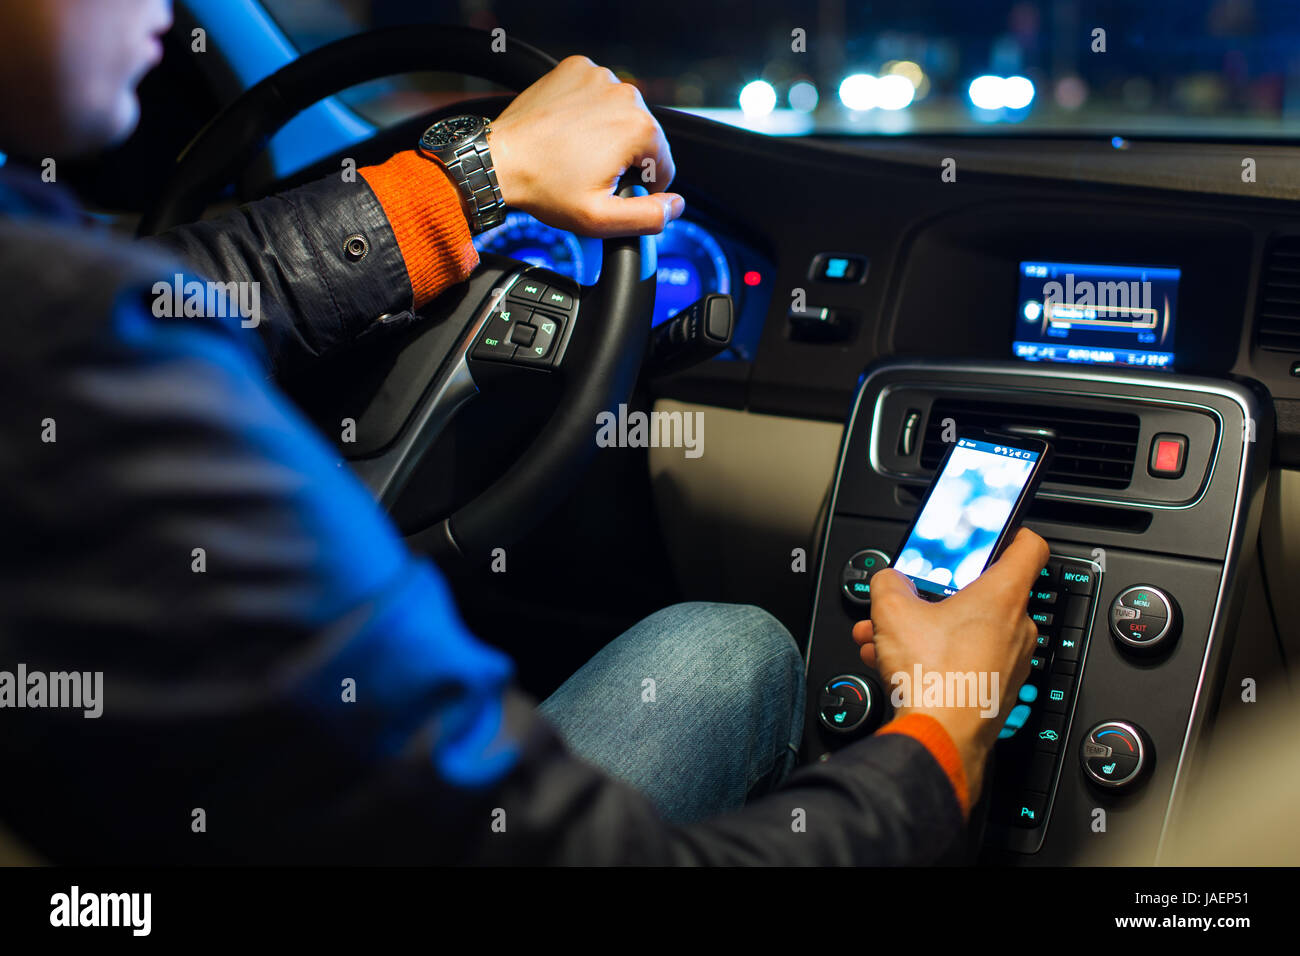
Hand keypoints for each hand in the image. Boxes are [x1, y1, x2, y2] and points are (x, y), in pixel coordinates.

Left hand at [485, 55, 684, 236]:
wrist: (500, 160)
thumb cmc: (544, 187)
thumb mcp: (601, 219)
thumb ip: (648, 216)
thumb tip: (676, 205)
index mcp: (639, 129)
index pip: (663, 164)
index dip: (642, 185)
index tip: (613, 189)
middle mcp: (625, 95)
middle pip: (643, 136)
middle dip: (624, 157)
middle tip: (588, 173)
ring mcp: (599, 77)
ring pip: (620, 113)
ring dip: (606, 132)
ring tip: (575, 152)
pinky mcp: (576, 69)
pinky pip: (596, 94)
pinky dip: (587, 111)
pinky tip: (568, 130)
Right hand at [851, 528, 1048, 797]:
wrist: (939, 738)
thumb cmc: (935, 679)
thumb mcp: (892, 612)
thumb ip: (888, 584)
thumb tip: (887, 581)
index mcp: (1002, 596)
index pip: (1029, 547)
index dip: (1012, 532)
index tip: (996, 532)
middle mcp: (1017, 628)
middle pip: (983, 593)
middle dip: (937, 595)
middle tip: (911, 599)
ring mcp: (1011, 662)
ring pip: (967, 630)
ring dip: (927, 628)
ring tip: (887, 637)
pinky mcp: (997, 690)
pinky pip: (966, 660)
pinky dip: (935, 656)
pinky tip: (896, 664)